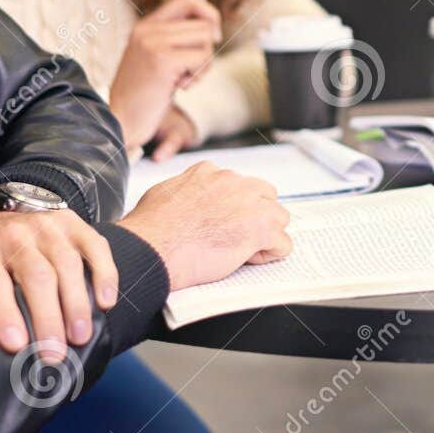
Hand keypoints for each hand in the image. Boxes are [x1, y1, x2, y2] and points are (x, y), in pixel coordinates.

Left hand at [0, 209, 118, 362]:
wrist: (4, 213)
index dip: (3, 312)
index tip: (14, 345)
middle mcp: (15, 233)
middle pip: (36, 274)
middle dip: (47, 317)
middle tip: (55, 355)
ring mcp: (48, 226)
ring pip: (67, 263)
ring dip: (77, 303)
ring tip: (82, 336)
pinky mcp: (75, 224)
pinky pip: (95, 247)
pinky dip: (105, 274)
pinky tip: (107, 302)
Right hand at [110, 0, 221, 152]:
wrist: (121, 122)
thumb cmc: (145, 96)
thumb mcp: (157, 60)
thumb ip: (176, 40)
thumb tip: (213, 27)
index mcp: (146, 26)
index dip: (209, 14)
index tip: (212, 37)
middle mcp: (148, 29)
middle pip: (204, 23)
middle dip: (207, 49)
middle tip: (191, 71)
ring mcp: (153, 43)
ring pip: (206, 39)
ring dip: (203, 65)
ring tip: (182, 80)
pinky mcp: (162, 60)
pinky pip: (202, 57)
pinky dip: (198, 76)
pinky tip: (178, 88)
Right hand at [118, 162, 292, 290]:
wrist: (152, 247)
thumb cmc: (151, 228)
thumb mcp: (166, 191)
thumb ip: (188, 187)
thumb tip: (191, 197)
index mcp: (211, 172)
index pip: (239, 185)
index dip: (233, 208)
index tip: (220, 224)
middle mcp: (234, 182)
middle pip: (265, 196)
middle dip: (256, 216)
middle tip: (236, 238)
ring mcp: (250, 203)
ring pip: (279, 217)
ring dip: (265, 235)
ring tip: (240, 252)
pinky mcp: (260, 228)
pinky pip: (282, 243)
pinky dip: (269, 255)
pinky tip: (246, 260)